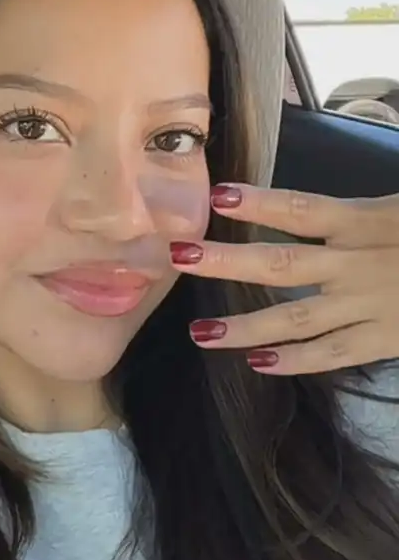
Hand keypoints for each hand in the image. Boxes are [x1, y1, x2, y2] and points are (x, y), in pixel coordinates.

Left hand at [170, 184, 398, 374]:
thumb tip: (323, 206)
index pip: (302, 210)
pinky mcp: (386, 340)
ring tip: (201, 332)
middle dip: (227, 262)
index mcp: (366, 223)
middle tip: (180, 257)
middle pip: (283, 264)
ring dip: (245, 327)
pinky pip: (333, 354)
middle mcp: (358, 265)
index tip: (215, 197)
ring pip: (296, 319)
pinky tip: (257, 362)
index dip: (258, 204)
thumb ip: (366, 206)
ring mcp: (369, 306)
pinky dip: (295, 361)